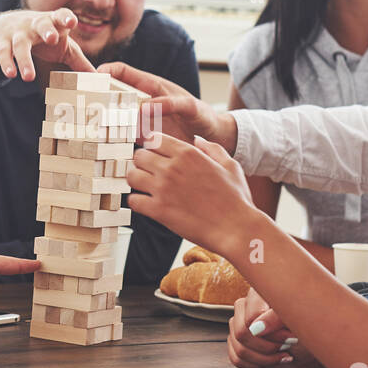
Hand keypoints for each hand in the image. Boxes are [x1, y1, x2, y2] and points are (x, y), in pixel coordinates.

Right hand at [0, 8, 95, 80]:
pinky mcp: (3, 41)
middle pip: (41, 24)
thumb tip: (98, 81)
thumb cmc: (43, 38)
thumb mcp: (63, 48)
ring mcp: (18, 32)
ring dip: (24, 59)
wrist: (5, 27)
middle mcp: (35, 24)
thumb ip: (79, 63)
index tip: (72, 22)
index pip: (61, 15)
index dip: (66, 18)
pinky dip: (7, 63)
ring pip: (20, 43)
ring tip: (29, 77)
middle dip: (47, 30)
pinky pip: (4, 52)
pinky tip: (11, 74)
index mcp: (53, 22)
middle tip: (52, 38)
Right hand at [96, 61, 236, 150]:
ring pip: (114, 115)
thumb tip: (144, 108)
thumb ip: (170, 104)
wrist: (212, 138)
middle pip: (112, 94)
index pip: (122, 72)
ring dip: (101, 119)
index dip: (105, 71)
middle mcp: (142, 101)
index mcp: (151, 87)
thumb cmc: (203, 117)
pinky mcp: (142, 137)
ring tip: (86, 126)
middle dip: (96, 97)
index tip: (92, 78)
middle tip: (82, 105)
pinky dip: (112, 139)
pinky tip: (103, 146)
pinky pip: (123, 136)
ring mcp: (140, 119)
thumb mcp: (190, 108)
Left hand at [127, 132, 255, 254]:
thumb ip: (212, 149)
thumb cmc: (236, 198)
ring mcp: (163, 189)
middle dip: (143, 163)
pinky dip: (137, 202)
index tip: (156, 156)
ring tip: (145, 188)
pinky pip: (133, 200)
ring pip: (131, 176)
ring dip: (137, 181)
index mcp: (188, 153)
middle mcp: (172, 168)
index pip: (154, 139)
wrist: (235, 228)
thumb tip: (197, 140)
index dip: (153, 147)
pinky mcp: (158, 211)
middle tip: (149, 173)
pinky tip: (147, 204)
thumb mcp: (230, 165)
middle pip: (139, 156)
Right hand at [227, 287, 320, 367]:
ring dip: (263, 359)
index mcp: (259, 295)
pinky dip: (254, 365)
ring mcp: (240, 325)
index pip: (250, 318)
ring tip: (281, 355)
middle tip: (285, 347)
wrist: (309, 345)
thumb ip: (275, 318)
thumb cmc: (308, 329)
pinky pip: (235, 358)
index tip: (289, 338)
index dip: (270, 333)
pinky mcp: (238, 342)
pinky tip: (268, 360)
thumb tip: (255, 327)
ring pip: (239, 348)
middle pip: (241, 333)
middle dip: (266, 347)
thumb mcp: (296, 321)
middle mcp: (246, 308)